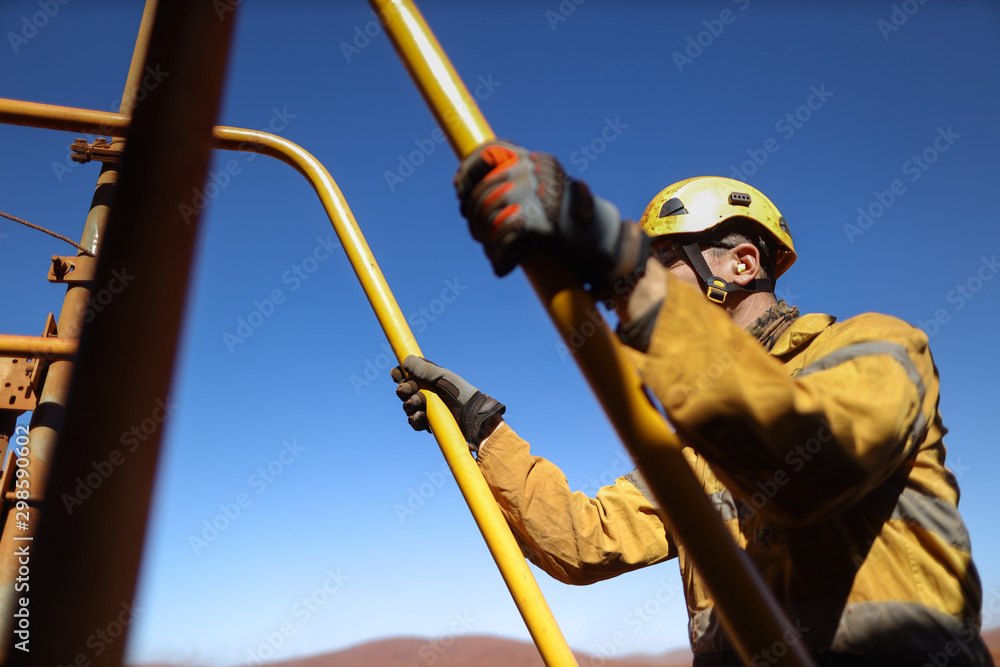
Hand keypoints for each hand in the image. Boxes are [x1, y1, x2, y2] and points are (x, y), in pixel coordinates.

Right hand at [391, 355, 504, 446]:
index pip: (409, 374)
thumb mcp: (443, 378)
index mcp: (430, 379)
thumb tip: (406, 360)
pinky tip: (418, 417)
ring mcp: (427, 408)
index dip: (401, 374)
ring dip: (409, 405)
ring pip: (408, 406)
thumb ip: (424, 369)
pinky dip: (414, 420)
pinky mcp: (429, 423)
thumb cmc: (461, 394)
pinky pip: (414, 421)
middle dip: (404, 389)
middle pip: (405, 390)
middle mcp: (427, 392)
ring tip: (416, 404)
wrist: (473, 418)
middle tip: (406, 390)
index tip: (396, 373)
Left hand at [453, 139, 649, 295]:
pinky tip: (502, 267)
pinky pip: (501, 239)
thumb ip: (514, 184)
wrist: (606, 246)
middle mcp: (535, 171)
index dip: (469, 170)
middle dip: (473, 215)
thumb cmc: (572, 225)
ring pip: (489, 215)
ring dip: (486, 238)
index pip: (490, 151)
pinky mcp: (536, 223)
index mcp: (537, 161)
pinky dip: (499, 257)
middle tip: (478, 234)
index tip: (460, 190)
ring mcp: (536, 194)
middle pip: (484, 190)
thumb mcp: (544, 195)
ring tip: (493, 253)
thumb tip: (462, 182)